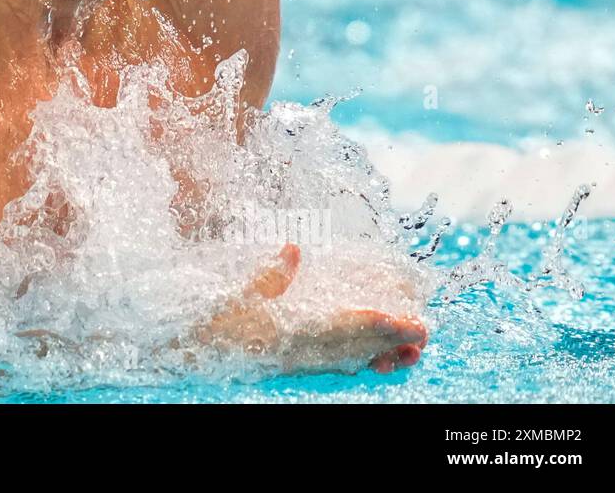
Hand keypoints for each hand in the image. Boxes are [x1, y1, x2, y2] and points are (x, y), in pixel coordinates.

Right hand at [189, 242, 427, 373]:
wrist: (189, 353)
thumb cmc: (211, 321)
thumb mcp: (235, 294)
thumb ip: (267, 276)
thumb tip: (293, 248)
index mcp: (288, 332)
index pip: (343, 328)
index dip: (378, 325)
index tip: (407, 321)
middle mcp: (299, 351)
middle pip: (354, 347)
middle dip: (391, 341)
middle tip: (425, 332)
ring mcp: (298, 361)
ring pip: (348, 359)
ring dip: (381, 354)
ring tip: (411, 351)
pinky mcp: (293, 364)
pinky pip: (333, 364)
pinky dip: (358, 361)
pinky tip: (372, 359)